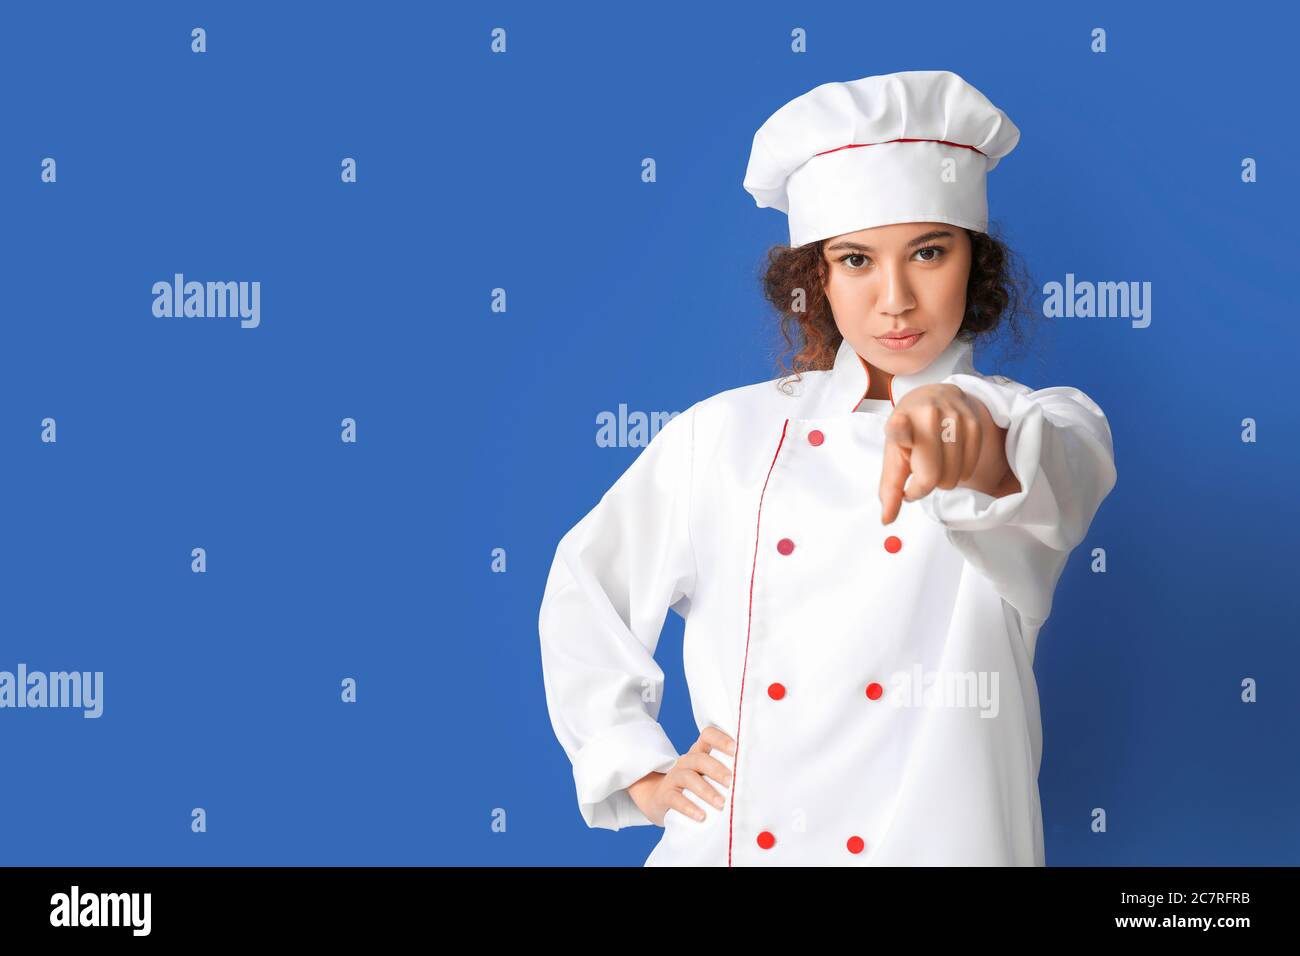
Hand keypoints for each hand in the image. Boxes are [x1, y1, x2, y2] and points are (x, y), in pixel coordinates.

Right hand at [626, 726, 735, 825]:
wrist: (659, 798)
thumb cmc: (694, 786)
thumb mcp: (706, 774)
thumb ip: (724, 772)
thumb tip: (754, 778)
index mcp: (699, 753)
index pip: (708, 735)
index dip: (721, 739)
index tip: (736, 749)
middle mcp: (685, 761)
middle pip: (699, 759)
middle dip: (717, 770)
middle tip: (731, 782)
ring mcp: (673, 777)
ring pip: (688, 778)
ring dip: (706, 791)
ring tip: (721, 804)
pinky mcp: (665, 795)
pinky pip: (676, 799)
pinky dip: (689, 807)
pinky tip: (702, 816)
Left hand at [879, 383, 1018, 524]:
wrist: (934, 399)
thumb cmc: (910, 432)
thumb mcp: (894, 455)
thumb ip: (890, 489)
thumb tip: (886, 520)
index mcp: (900, 422)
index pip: (900, 428)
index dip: (900, 428)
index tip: (899, 423)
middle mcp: (927, 415)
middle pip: (932, 477)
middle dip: (924, 484)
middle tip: (920, 468)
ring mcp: (953, 417)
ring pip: (952, 477)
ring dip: (943, 479)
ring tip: (935, 460)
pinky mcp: (974, 422)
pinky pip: (969, 468)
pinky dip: (959, 472)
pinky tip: (950, 458)